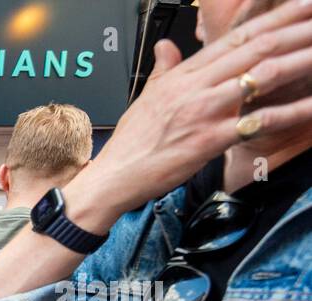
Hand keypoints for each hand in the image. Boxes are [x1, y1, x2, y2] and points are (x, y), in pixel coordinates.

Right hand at [69, 1, 311, 224]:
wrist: (115, 177)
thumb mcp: (146, 97)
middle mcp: (196, 86)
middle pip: (257, 47)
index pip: (238, 37)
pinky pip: (258, 122)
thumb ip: (164, 68)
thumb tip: (166, 45)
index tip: (303, 6)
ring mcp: (204, 111)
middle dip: (297, 29)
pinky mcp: (210, 140)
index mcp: (184, 74)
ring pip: (262, 76)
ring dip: (301, 60)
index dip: (275, 18)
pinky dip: (290, 113)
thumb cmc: (131, 143)